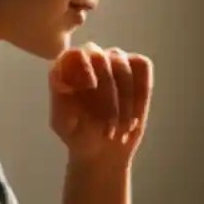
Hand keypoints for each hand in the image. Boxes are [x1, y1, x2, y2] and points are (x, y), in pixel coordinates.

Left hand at [50, 43, 152, 163]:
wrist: (103, 150)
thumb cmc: (79, 136)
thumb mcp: (63, 124)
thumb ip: (61, 101)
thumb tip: (65, 82)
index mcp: (66, 69)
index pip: (75, 54)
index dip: (85, 66)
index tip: (91, 88)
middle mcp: (90, 60)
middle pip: (101, 57)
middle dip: (108, 91)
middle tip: (109, 126)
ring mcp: (114, 61)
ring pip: (124, 62)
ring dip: (126, 97)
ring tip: (122, 127)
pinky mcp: (136, 68)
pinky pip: (142, 66)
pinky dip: (141, 90)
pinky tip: (135, 114)